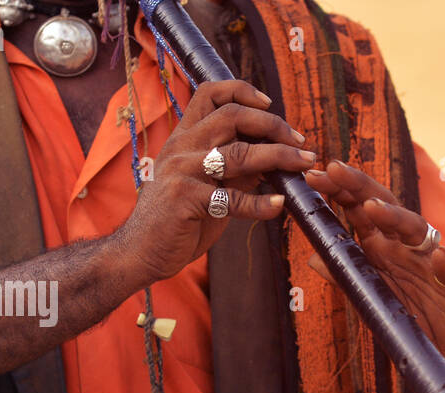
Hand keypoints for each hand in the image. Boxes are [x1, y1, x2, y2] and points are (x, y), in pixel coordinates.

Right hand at [116, 79, 316, 283]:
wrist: (141, 250)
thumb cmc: (178, 218)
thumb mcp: (207, 184)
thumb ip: (234, 167)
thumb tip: (275, 156)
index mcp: (184, 137)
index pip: (210, 93)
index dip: (242, 91)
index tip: (270, 104)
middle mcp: (181, 146)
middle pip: (232, 117)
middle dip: (273, 125)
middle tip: (300, 143)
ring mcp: (181, 171)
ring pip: (238, 154)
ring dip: (278, 157)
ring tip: (303, 165)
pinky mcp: (185, 200)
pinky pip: (231, 198)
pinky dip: (259, 203)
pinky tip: (278, 206)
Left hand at [303, 160, 444, 379]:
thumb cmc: (418, 314)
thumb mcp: (376, 297)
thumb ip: (347, 277)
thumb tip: (312, 259)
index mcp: (385, 247)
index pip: (361, 210)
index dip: (339, 191)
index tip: (314, 177)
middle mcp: (407, 247)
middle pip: (384, 208)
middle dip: (359, 187)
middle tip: (334, 169)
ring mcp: (433, 262)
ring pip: (416, 231)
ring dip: (396, 218)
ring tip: (371, 207)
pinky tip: (440, 257)